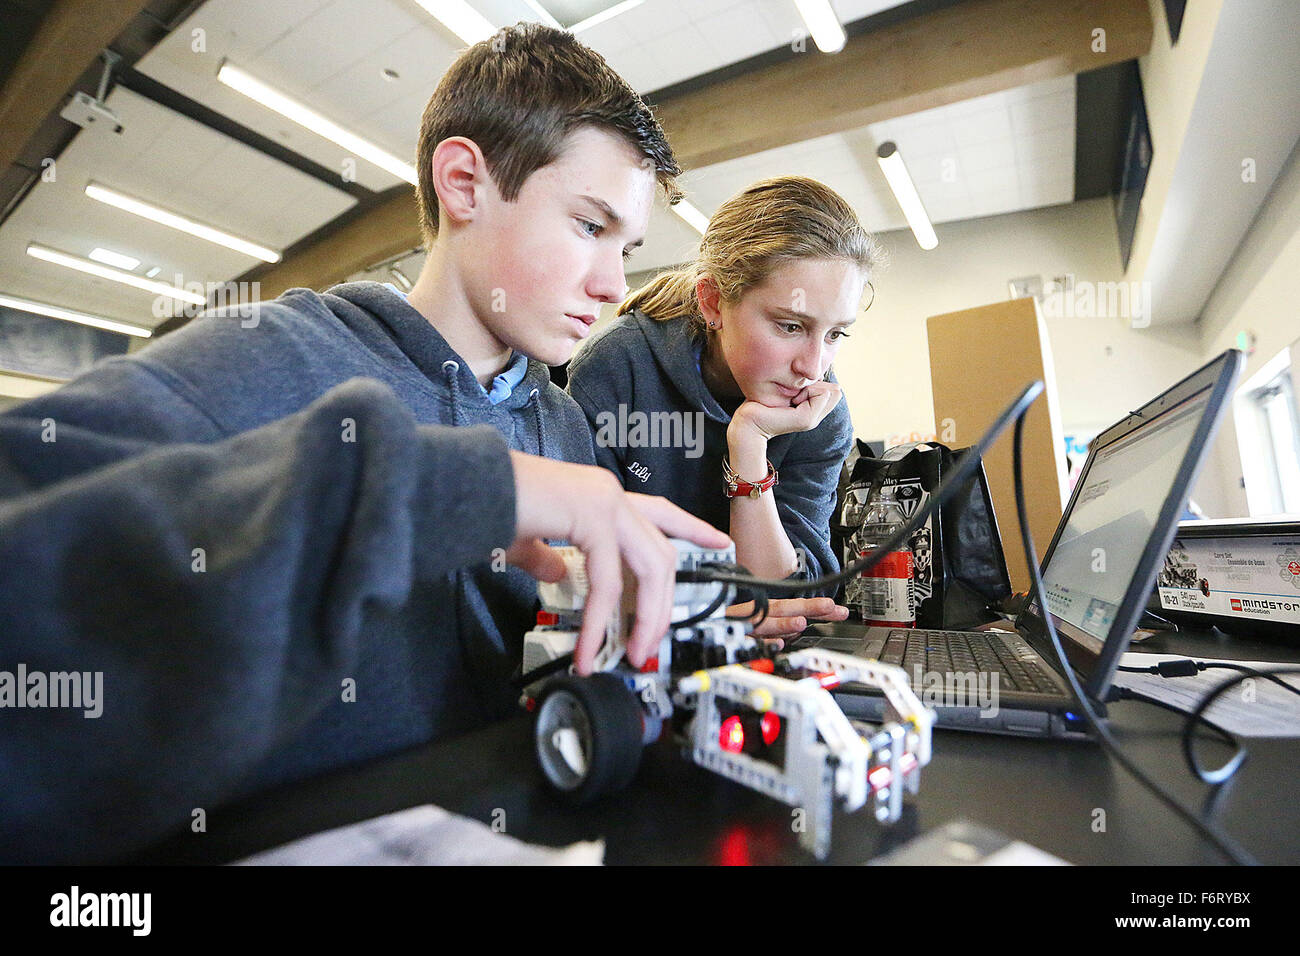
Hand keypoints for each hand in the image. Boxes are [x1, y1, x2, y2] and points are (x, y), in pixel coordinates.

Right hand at [507, 452, 730, 674]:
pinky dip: (598, 622)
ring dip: (647, 617)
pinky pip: (607, 582)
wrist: (465, 487)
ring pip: (651, 568)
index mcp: (600, 495)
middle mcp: (609, 493)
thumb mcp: (528, 538)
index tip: (721, 542)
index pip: (661, 512)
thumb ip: (547, 556)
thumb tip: (557, 574)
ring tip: (630, 652)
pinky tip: (587, 646)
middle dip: (664, 605)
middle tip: (652, 642)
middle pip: (662, 553)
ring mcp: (604, 501)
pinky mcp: (591, 517)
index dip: (694, 529)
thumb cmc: (490, 506)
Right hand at [726, 596, 849, 639]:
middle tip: (830, 607)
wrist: (699, 623)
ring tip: (802, 623)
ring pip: (764, 623)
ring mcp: (741, 625)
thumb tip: (797, 629)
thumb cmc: (727, 621)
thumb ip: (776, 626)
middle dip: (807, 608)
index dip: (814, 606)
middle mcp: (753, 614)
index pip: (792, 606)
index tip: (836, 608)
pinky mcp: (731, 637)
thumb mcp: (754, 619)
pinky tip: (776, 644)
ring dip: (783, 623)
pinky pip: (747, 641)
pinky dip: (761, 642)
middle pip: (781, 608)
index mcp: (761, 608)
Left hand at [730, 381, 842, 442]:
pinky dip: (807, 391)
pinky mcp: (807, 419)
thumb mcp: (790, 391)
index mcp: (811, 412)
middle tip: (794, 395)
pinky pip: (822, 393)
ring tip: (791, 399)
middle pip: (835, 391)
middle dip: (816, 385)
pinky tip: (791, 401)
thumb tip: (823, 376)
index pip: (834, 390)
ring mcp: (812, 420)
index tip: (795, 392)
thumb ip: (807, 386)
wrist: (749, 423)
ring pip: (830, 392)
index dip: (816, 384)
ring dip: (810, 388)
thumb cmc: (763, 404)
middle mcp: (815, 418)